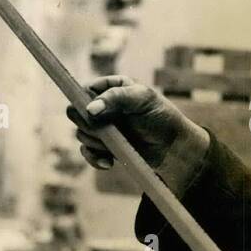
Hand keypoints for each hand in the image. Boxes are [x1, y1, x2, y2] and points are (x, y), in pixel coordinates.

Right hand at [67, 75, 193, 170]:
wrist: (174, 148)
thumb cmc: (161, 117)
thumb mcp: (142, 99)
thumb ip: (116, 98)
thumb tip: (90, 109)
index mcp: (111, 87)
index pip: (83, 90)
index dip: (83, 102)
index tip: (93, 113)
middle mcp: (104, 106)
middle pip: (76, 113)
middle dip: (88, 124)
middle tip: (105, 131)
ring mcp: (103, 127)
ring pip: (81, 134)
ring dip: (95, 141)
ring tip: (117, 144)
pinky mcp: (105, 146)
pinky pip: (87, 152)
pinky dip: (94, 158)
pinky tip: (109, 162)